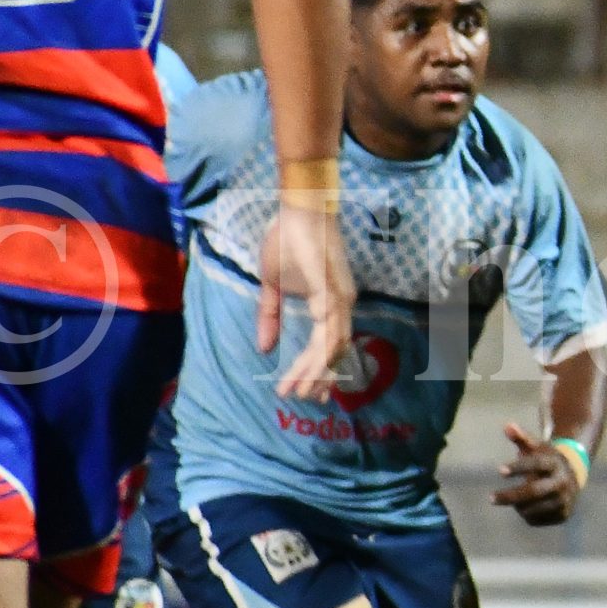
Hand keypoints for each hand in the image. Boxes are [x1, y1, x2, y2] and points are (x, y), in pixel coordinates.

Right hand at [257, 204, 354, 400]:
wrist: (298, 207)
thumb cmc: (288, 239)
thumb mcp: (272, 284)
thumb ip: (270, 316)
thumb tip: (264, 348)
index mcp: (331, 303)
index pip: (328, 344)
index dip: (315, 368)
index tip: (300, 389)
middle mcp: (342, 304)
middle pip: (335, 352)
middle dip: (318, 379)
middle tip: (304, 400)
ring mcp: (340, 299)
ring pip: (332, 348)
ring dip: (315, 373)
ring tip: (298, 393)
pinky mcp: (331, 293)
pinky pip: (327, 332)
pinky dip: (317, 356)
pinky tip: (304, 372)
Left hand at [493, 422, 583, 525]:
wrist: (574, 477)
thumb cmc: (547, 461)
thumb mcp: (537, 448)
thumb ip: (522, 438)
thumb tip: (507, 426)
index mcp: (554, 463)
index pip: (536, 464)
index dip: (518, 467)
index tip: (499, 470)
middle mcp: (562, 482)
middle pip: (533, 492)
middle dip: (510, 496)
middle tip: (490, 498)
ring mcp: (564, 501)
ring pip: (533, 508)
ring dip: (518, 506)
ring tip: (514, 500)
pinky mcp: (563, 515)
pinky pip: (536, 520)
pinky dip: (527, 515)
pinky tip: (528, 507)